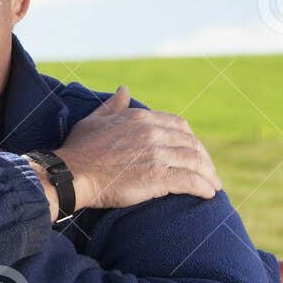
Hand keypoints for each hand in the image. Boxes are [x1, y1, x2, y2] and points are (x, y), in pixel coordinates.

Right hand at [55, 86, 222, 210]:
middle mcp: (153, 133)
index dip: (190, 139)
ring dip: (208, 174)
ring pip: (195, 161)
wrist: (69, 175)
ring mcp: (157, 154)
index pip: (178, 125)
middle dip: (204, 158)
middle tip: (207, 172)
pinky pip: (190, 180)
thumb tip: (124, 89)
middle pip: (191, 143)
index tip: (193, 152)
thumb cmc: (78, 150)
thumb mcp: (94, 120)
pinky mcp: (158, 176)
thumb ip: (113, 105)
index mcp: (140, 118)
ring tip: (213, 185)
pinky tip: (208, 194)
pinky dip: (203, 187)